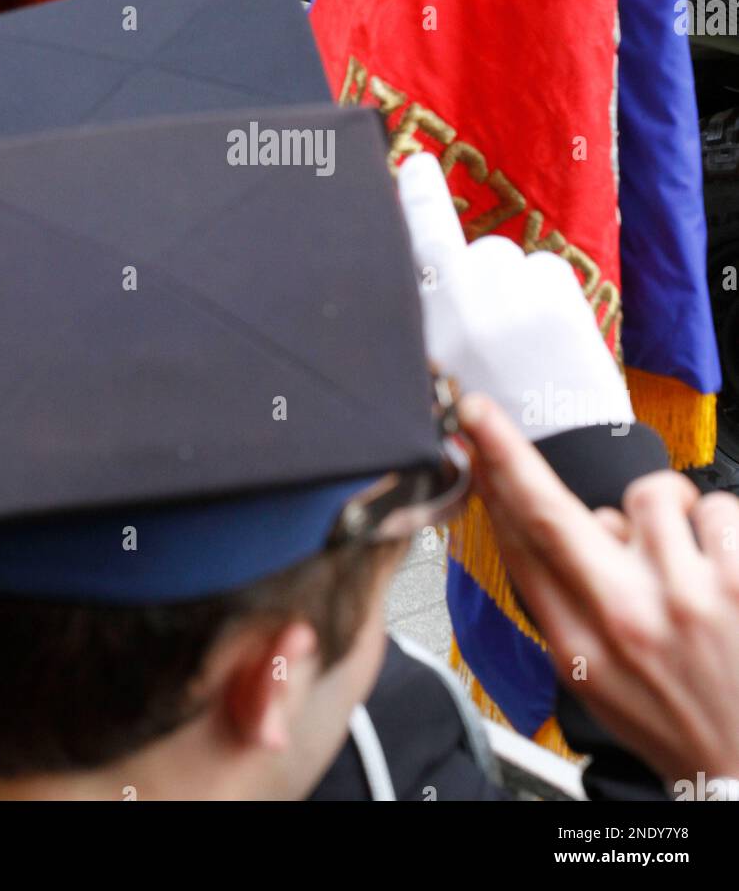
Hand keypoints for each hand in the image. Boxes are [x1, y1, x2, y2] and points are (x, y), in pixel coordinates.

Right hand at [396, 153, 632, 435]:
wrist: (557, 459)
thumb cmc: (489, 424)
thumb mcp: (433, 376)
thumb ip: (430, 321)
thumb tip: (432, 273)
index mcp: (427, 326)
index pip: (417, 243)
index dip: (415, 197)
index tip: (415, 165)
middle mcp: (465, 307)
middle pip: (470, 251)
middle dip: (480, 276)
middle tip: (492, 327)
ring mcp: (513, 301)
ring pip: (510, 259)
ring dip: (514, 285)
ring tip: (523, 338)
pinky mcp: (557, 303)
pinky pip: (547, 269)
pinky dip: (546, 292)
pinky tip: (547, 333)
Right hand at [458, 393, 738, 789]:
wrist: (738, 767)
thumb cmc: (667, 712)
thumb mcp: (589, 673)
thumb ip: (559, 595)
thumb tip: (520, 515)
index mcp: (577, 642)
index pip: (519, 547)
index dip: (487, 484)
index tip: (469, 437)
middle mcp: (625, 618)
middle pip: (550, 513)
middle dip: (506, 452)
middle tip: (480, 413)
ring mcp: (684, 597)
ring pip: (652, 494)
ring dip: (665, 510)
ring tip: (679, 556)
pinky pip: (715, 506)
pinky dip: (716, 526)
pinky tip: (717, 566)